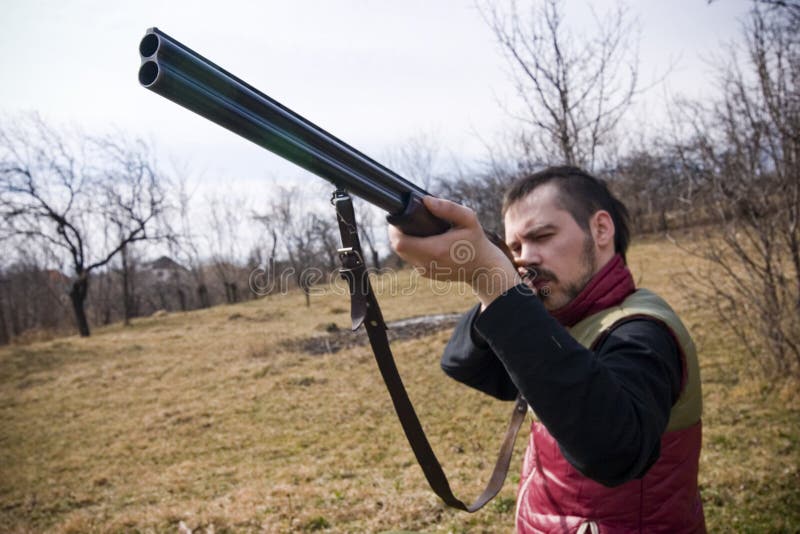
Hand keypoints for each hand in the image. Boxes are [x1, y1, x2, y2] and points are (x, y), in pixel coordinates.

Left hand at [388, 196, 520, 308]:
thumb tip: (426, 200)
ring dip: (405, 241)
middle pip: (398, 248)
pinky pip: (411, 259)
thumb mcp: (468, 220)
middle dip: (398, 233)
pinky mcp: (426, 274)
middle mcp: (427, 264)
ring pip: (403, 254)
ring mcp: (426, 271)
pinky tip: (423, 239)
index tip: (400, 219)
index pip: (400, 243)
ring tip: (414, 228)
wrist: (483, 268)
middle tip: (406, 220)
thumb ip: (448, 208)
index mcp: (435, 250)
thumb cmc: (476, 242)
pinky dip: (412, 249)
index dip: (395, 230)